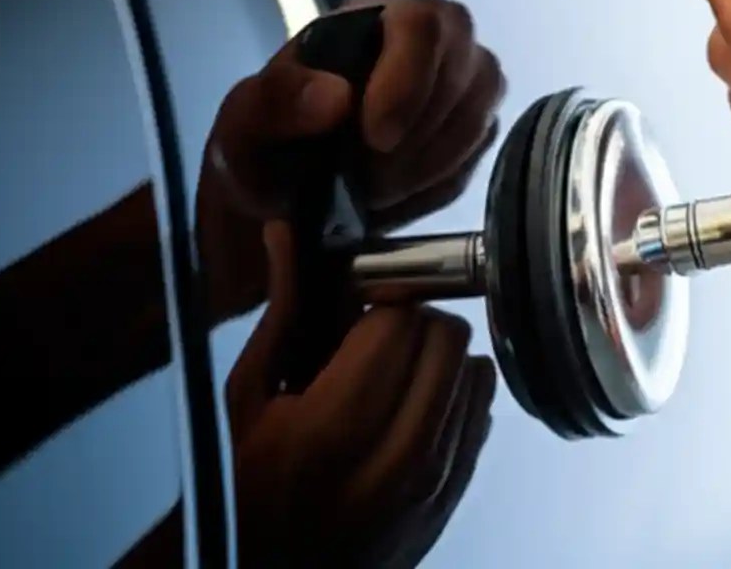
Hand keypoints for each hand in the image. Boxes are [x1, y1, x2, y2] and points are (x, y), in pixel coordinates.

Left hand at [196, 0, 504, 320]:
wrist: (286, 192)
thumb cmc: (267, 143)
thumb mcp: (244, 121)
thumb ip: (274, 101)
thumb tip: (334, 96)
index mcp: (380, 16)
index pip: (424, 25)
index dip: (408, 81)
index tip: (376, 137)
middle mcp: (438, 41)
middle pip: (465, 77)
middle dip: (412, 143)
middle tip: (362, 179)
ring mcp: (466, 89)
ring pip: (474, 127)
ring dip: (420, 172)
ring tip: (368, 190)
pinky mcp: (474, 137)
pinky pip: (470, 168)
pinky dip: (428, 192)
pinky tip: (388, 196)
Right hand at [228, 221, 495, 567]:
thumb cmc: (246, 492)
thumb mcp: (247, 399)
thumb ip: (283, 313)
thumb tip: (286, 236)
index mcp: (334, 425)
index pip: (401, 319)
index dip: (379, 301)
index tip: (359, 309)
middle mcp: (396, 456)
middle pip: (447, 336)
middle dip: (414, 322)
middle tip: (377, 338)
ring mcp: (434, 480)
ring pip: (475, 369)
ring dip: (440, 358)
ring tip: (395, 375)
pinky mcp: (454, 494)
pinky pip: (484, 412)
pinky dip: (456, 396)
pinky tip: (414, 407)